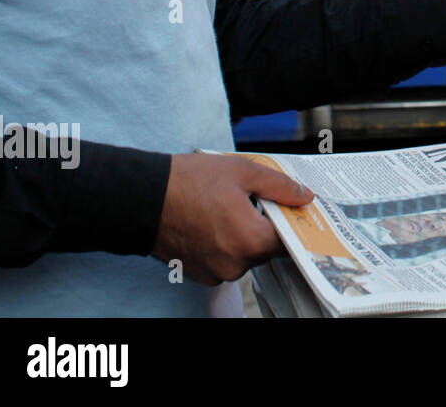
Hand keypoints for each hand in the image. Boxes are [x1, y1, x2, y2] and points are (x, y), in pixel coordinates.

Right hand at [151, 153, 313, 285]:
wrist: (141, 199)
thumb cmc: (188, 183)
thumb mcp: (243, 172)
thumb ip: (280, 186)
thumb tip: (305, 196)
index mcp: (250, 241)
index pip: (288, 239)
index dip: (292, 220)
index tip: (293, 207)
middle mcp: (235, 265)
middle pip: (267, 247)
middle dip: (266, 224)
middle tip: (256, 199)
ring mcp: (216, 273)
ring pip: (246, 254)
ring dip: (245, 234)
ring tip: (229, 207)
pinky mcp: (200, 274)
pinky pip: (226, 259)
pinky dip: (226, 243)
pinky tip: (215, 220)